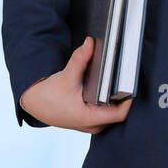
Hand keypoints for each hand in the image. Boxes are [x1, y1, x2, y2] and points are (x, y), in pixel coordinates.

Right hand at [18, 35, 133, 133]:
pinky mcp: (92, 119)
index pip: (120, 114)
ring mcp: (93, 124)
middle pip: (119, 111)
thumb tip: (89, 43)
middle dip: (124, 94)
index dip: (129, 98)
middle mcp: (93, 125)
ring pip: (114, 111)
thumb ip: (79, 59)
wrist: (36, 104)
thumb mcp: (66, 76)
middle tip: (128, 76)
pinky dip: (110, 99)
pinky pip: (108, 111)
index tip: (132, 82)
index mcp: (88, 118)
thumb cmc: (49, 96)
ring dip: (118, 97)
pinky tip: (112, 86)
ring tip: (121, 79)